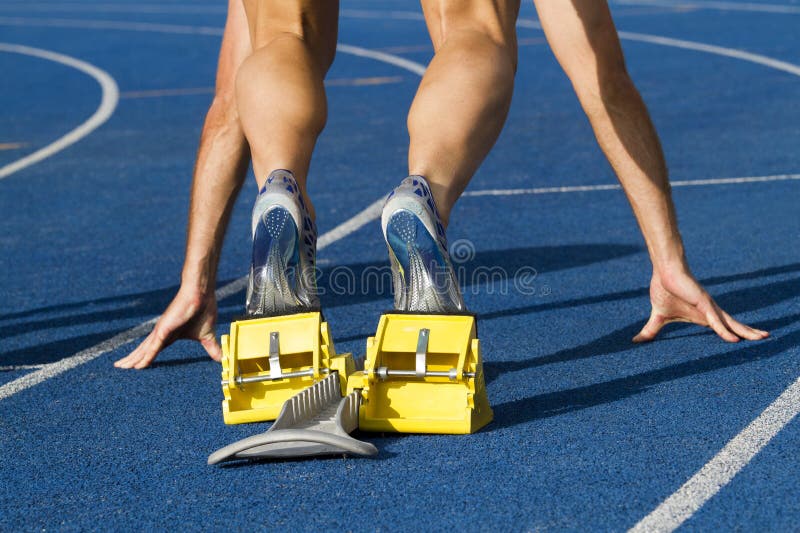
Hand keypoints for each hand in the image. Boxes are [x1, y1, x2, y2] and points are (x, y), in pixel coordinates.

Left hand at [114, 287, 221, 368]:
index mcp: (171, 335)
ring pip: (144, 350)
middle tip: (120, 366)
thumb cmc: (203, 310)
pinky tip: (137, 365)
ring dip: (133, 359)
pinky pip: (153, 348)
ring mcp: (161, 331)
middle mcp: (162, 333)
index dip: (146, 357)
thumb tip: (221, 358)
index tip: (137, 365)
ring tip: (121, 366)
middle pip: (144, 349)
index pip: (155, 349)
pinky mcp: (164, 329)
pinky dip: (145, 357)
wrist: (201, 294)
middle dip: (132, 359)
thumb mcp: (207, 336)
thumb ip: (211, 348)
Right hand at [633, 267, 768, 342]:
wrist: (664, 271)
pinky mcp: (704, 303)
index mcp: (702, 315)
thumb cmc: (664, 289)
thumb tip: (635, 342)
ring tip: (762, 337)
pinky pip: (715, 321)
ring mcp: (709, 307)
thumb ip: (651, 330)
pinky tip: (734, 340)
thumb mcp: (657, 316)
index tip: (744, 341)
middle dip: (749, 331)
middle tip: (766, 338)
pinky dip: (724, 331)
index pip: (722, 326)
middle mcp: (710, 311)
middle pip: (733, 324)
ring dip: (746, 331)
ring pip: (730, 323)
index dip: (734, 332)